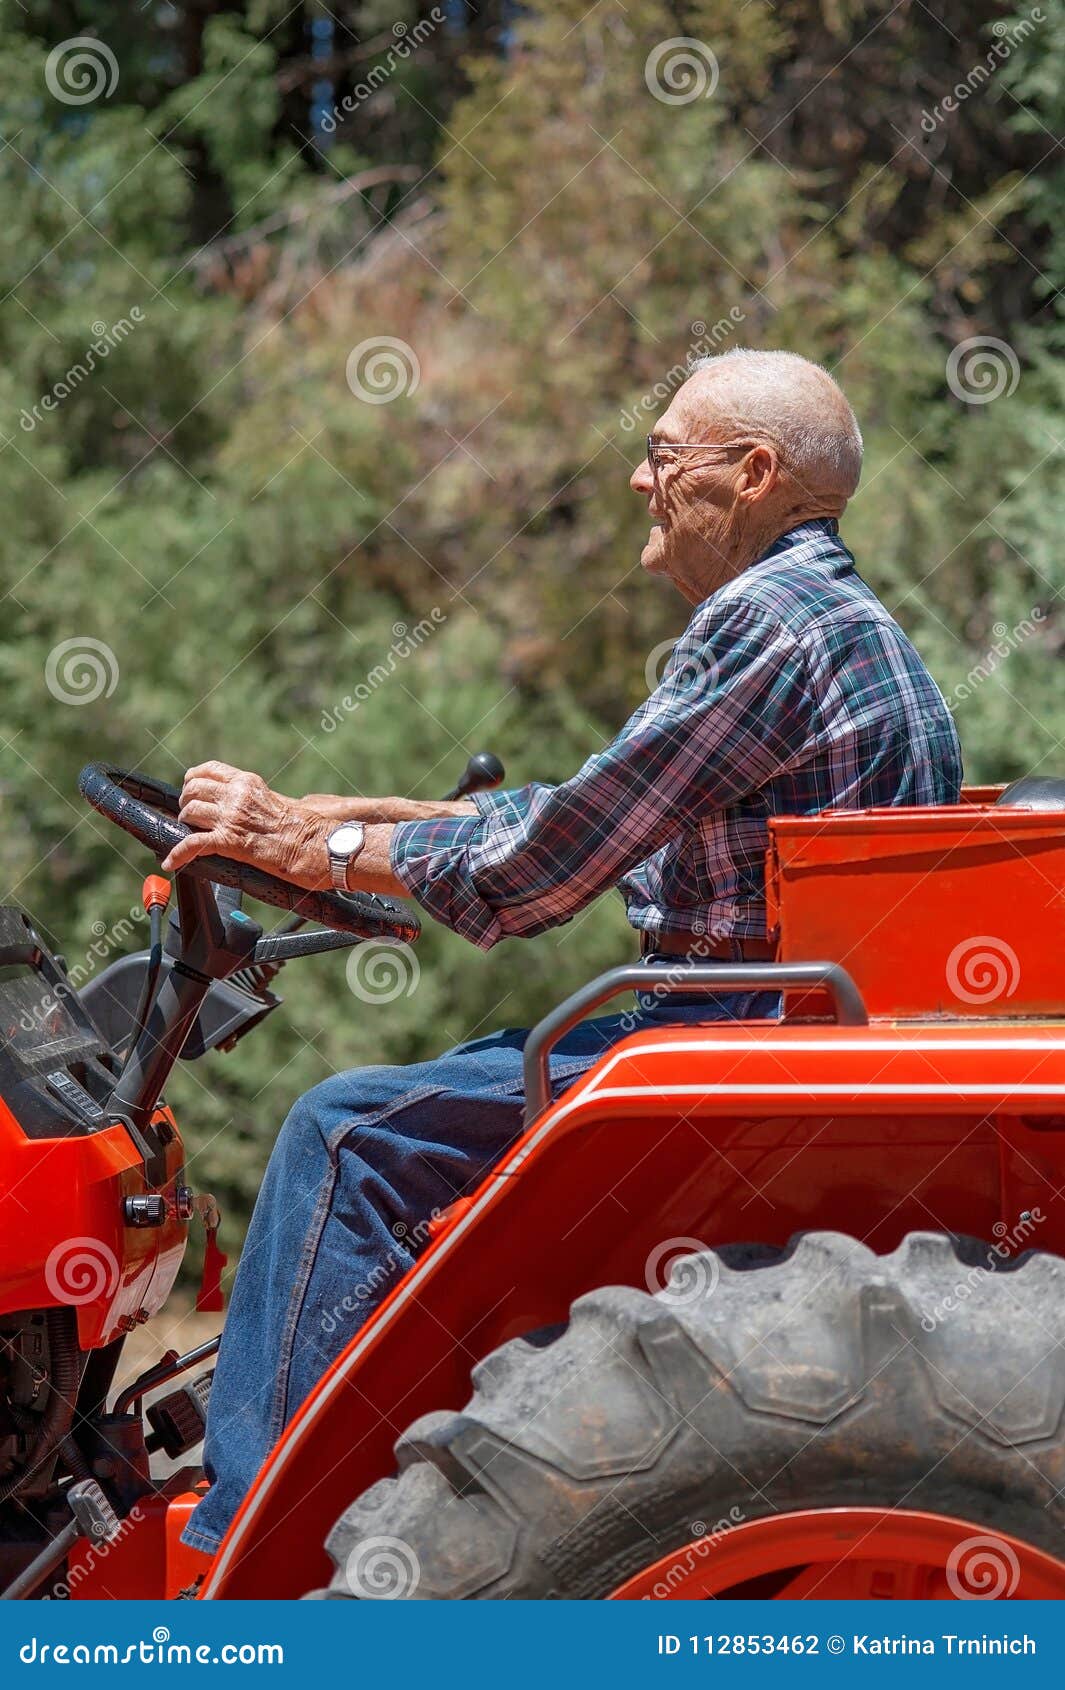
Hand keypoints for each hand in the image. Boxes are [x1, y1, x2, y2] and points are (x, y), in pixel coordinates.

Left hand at [161, 761, 330, 887]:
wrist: (318, 846)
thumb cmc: (306, 829)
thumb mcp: (276, 801)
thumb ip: (254, 799)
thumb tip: (243, 807)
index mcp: (248, 782)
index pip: (208, 769)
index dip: (193, 780)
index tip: (191, 790)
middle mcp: (237, 795)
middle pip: (192, 789)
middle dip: (185, 803)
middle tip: (190, 817)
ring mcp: (233, 817)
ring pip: (190, 812)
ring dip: (184, 826)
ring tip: (188, 836)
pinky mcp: (231, 841)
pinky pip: (194, 844)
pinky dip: (179, 854)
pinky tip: (171, 863)